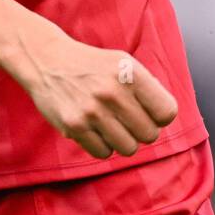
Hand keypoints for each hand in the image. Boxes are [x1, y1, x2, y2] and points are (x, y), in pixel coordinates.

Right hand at [15, 24, 178, 159]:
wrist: (47, 60)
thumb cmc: (91, 64)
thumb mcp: (122, 62)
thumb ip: (146, 86)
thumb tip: (165, 116)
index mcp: (130, 72)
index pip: (167, 112)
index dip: (160, 116)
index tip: (149, 112)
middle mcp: (113, 91)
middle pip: (149, 134)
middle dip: (141, 130)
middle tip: (126, 119)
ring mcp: (92, 110)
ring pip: (128, 148)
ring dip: (122, 140)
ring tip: (110, 124)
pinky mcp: (74, 126)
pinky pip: (103, 153)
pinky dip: (101, 144)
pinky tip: (93, 128)